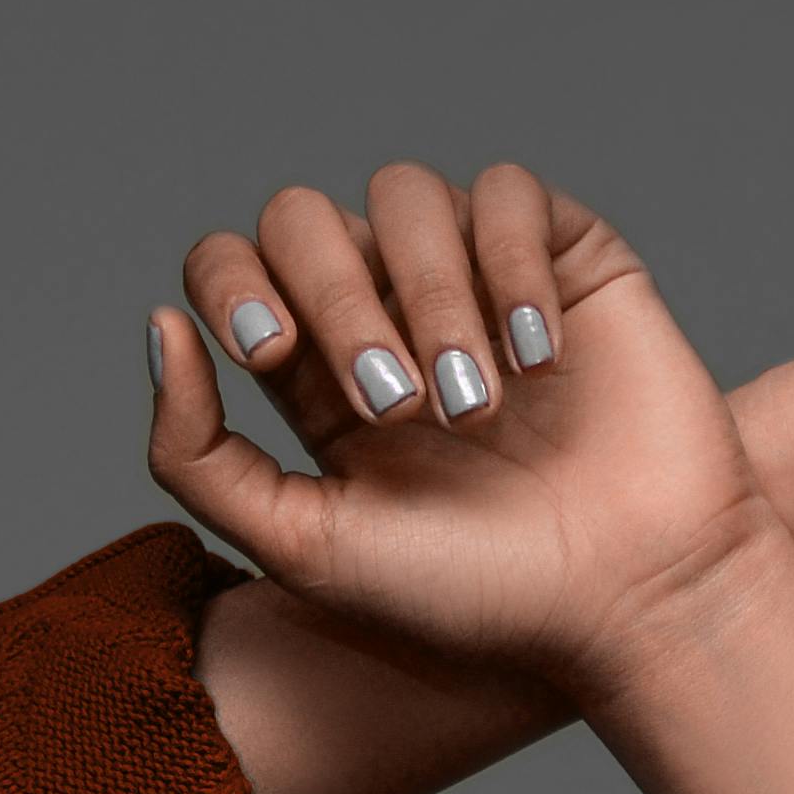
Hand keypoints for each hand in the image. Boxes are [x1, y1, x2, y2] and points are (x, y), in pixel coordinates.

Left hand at [146, 163, 786, 701]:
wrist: (632, 600)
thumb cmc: (477, 596)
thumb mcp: (307, 550)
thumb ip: (201, 458)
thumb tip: (161, 328)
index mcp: (315, 379)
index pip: (232, 269)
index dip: (233, 284)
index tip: (271, 353)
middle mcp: (388, 316)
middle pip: (304, 220)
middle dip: (335, 298)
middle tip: (394, 407)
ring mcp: (477, 281)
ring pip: (405, 197)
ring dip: (428, 296)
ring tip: (477, 405)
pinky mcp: (567, 258)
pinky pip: (510, 193)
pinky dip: (512, 266)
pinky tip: (542, 357)